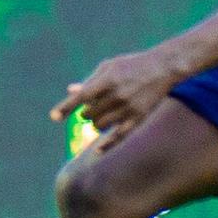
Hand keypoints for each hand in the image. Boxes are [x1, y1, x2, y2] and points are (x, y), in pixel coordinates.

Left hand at [58, 46, 185, 137]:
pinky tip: (98, 152)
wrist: (163, 67)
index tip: (53, 117)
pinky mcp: (138, 118)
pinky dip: (107, 145)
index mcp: (108, 79)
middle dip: (86, 112)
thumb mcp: (110, 66)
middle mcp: (117, 95)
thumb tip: (71, 92)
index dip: (66, 107)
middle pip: (89, 114)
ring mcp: (128, 108)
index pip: (82, 97)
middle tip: (94, 105)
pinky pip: (119, 137)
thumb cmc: (132, 65)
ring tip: (103, 114)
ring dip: (95, 123)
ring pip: (100, 126)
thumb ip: (91, 80)